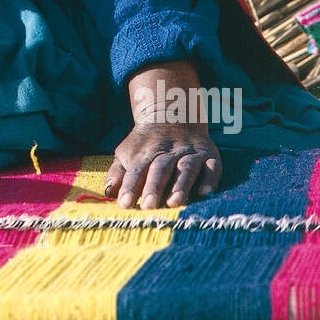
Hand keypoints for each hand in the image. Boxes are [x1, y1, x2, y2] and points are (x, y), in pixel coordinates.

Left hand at [103, 59, 221, 208]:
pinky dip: (209, 181)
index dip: (130, 186)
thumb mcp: (127, 152)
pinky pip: (211, 168)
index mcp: (145, 152)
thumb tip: (107, 192)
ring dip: (180, 186)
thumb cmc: (146, 144)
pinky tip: (204, 194)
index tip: (124, 204)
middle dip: (154, 187)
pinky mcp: (210, 156)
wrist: (173, 113)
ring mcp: (190, 153)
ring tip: (173, 203)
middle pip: (160, 169)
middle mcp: (168, 151)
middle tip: (148, 206)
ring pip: (186, 168)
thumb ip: (118, 173)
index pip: (136, 169)